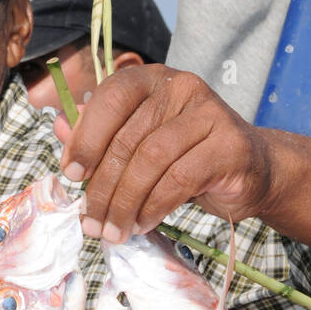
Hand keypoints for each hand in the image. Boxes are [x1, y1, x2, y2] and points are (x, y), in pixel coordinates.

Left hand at [55, 65, 274, 240]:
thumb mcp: (139, 144)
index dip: (87, 137)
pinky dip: (153, 206)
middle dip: (102, 188)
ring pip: (151, 161)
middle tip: (90, 221)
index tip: (71, 175)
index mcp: (152, 79)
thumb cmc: (185, 157)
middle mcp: (182, 87)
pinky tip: (142, 223)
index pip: (112, 97)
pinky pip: (179, 180)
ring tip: (114, 230)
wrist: (250, 170)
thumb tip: (59, 127)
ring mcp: (210, 112)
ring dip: (125, 203)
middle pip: (128, 138)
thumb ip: (101, 135)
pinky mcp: (230, 145)